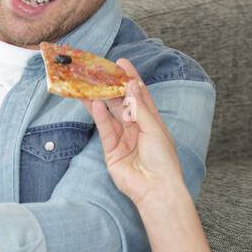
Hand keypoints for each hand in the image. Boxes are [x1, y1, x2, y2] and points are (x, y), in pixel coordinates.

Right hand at [84, 58, 184, 207]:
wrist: (156, 189)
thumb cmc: (162, 160)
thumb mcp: (154, 128)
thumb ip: (140, 107)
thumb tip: (131, 84)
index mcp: (151, 122)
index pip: (139, 95)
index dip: (130, 79)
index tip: (121, 63)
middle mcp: (137, 129)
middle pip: (122, 103)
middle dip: (111, 87)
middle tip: (99, 71)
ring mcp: (123, 140)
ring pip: (110, 115)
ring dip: (100, 99)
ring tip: (89, 84)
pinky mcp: (111, 151)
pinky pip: (105, 130)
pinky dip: (99, 117)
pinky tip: (94, 104)